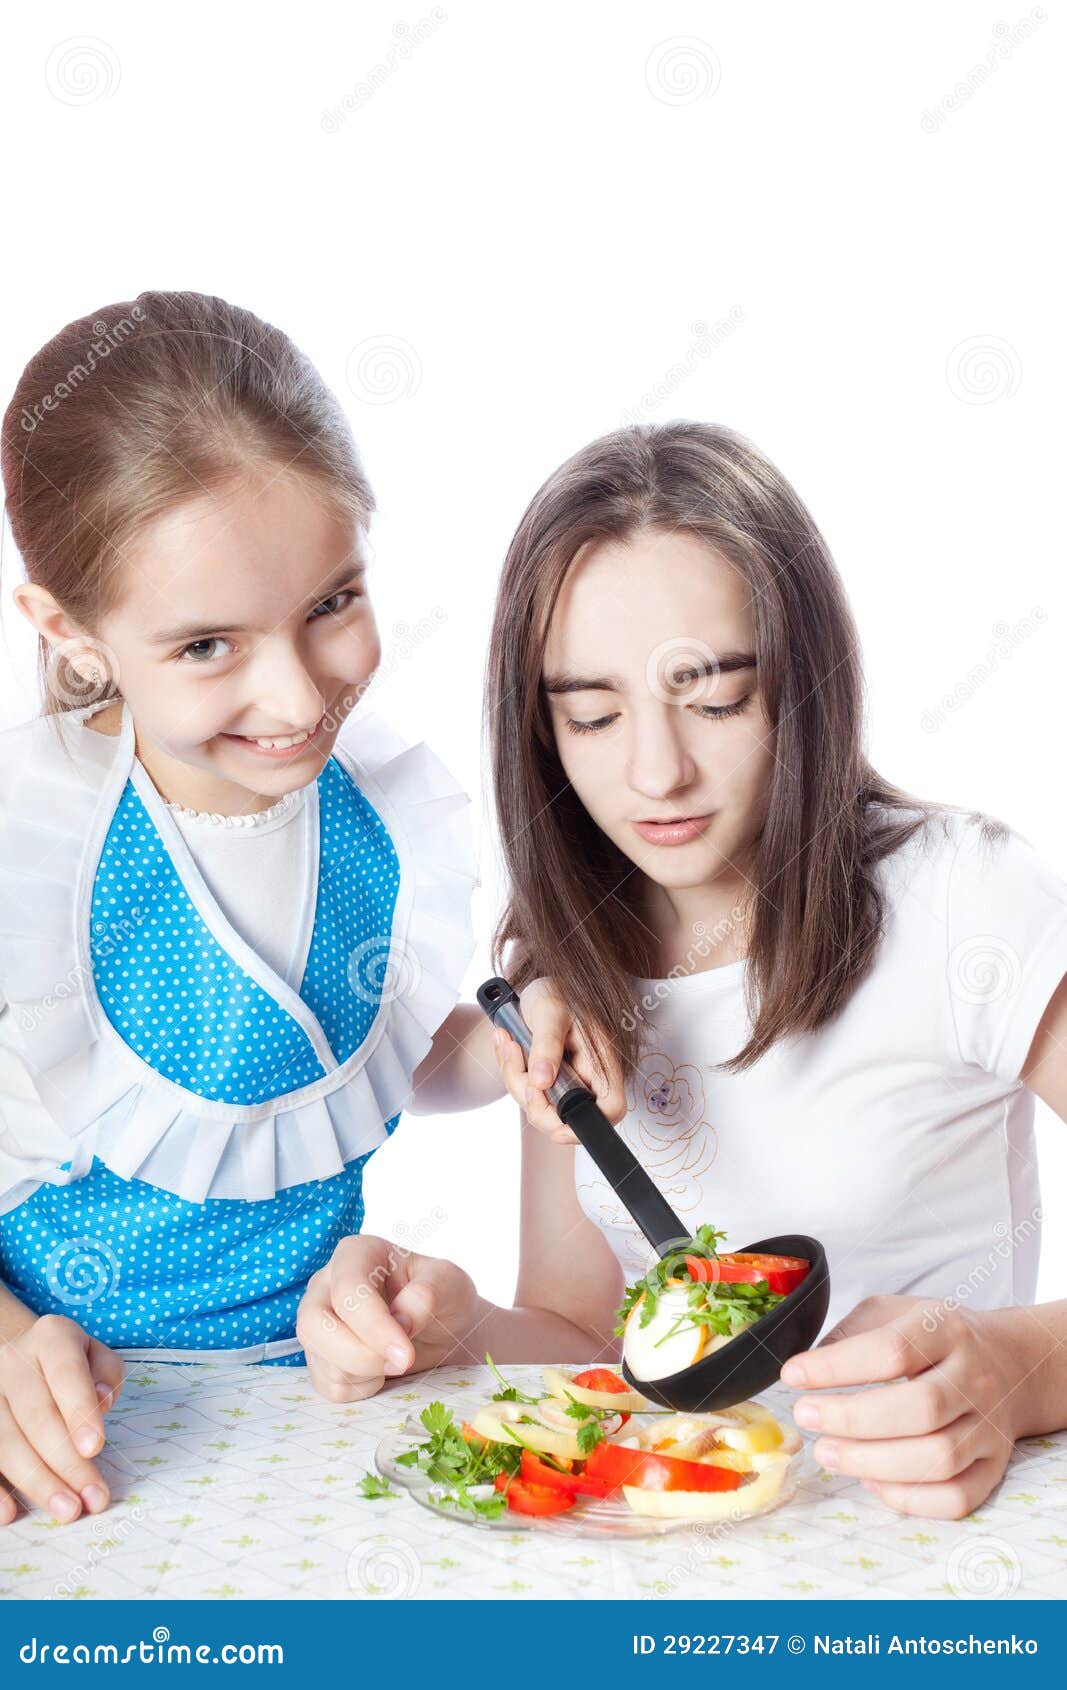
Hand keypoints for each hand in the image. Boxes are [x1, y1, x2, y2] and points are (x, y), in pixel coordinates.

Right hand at [0, 1313, 124, 1525]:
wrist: (23, 1357)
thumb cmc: (71, 1364)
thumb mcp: (98, 1356)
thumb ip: (106, 1376)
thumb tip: (100, 1403)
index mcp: (51, 1338)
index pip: (65, 1373)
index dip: (79, 1411)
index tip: (95, 1448)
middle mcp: (11, 1361)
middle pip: (36, 1415)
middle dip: (65, 1461)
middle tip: (91, 1497)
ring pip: (5, 1442)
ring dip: (36, 1481)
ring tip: (66, 1510)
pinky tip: (12, 1514)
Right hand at [296, 1233, 481, 1401]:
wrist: (446, 1332)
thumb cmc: (444, 1297)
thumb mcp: (450, 1284)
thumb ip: (427, 1295)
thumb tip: (400, 1320)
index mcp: (356, 1253)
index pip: (347, 1290)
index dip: (373, 1326)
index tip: (405, 1354)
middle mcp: (326, 1284)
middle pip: (314, 1325)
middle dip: (358, 1355)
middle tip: (401, 1363)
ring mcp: (318, 1323)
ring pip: (321, 1362)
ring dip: (366, 1373)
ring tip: (397, 1358)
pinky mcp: (321, 1358)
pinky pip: (329, 1387)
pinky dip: (361, 1389)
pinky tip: (382, 1371)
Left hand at [493, 976, 626, 1143]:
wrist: (538, 986)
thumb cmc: (554, 991)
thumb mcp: (550, 1011)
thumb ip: (547, 1045)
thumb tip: (542, 1082)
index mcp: (602, 1061)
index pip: (610, 1109)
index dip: (588, 1126)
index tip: (557, 1128)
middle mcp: (589, 1077)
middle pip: (566, 1117)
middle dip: (532, 1098)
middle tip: (515, 1060)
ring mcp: (568, 1082)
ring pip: (540, 1106)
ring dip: (515, 1078)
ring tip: (508, 1041)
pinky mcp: (549, 1081)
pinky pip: (526, 1093)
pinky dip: (511, 1071)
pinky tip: (507, 1043)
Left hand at [780, 1294, 1027, 1517]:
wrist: (1009, 1362)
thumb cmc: (934, 1338)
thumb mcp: (892, 1312)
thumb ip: (850, 1335)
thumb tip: (806, 1371)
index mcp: (946, 1329)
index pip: (891, 1350)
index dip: (836, 1367)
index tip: (793, 1376)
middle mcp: (974, 1378)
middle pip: (919, 1410)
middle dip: (851, 1419)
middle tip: (805, 1417)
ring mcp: (988, 1426)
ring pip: (937, 1459)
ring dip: (871, 1463)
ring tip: (826, 1452)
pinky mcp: (994, 1466)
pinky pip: (957, 1497)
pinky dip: (909, 1499)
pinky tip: (871, 1482)